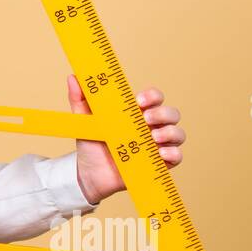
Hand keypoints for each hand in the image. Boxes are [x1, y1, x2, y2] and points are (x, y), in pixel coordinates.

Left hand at [67, 75, 185, 204]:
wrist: (89, 173)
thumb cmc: (91, 143)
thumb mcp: (84, 121)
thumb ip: (79, 98)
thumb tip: (73, 76)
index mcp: (136, 112)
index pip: (154, 98)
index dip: (153, 96)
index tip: (139, 101)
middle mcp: (151, 127)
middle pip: (171, 114)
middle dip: (163, 113)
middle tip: (146, 118)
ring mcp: (157, 145)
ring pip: (178, 134)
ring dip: (170, 132)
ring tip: (153, 137)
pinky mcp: (159, 164)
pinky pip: (177, 157)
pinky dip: (173, 153)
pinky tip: (160, 153)